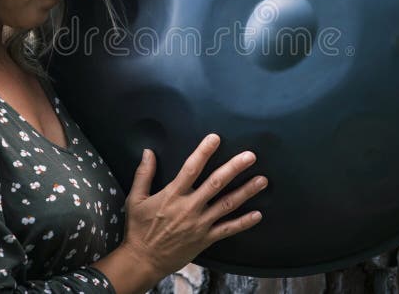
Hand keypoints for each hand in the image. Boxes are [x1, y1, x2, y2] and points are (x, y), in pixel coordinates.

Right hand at [120, 133, 266, 277]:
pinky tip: (258, 214)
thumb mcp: (135, 199)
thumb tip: (148, 152)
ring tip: (262, 180)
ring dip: (246, 192)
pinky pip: (228, 229)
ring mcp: (199, 223)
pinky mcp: (205, 238)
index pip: (191, 168)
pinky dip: (244, 222)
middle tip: (250, 156)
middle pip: (216, 183)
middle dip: (234, 168)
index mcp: (172, 195)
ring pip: (227, 205)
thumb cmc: (139, 228)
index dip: (204, 152)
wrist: (143, 260)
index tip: (215, 138)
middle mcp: (189, 207)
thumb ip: (144, 174)